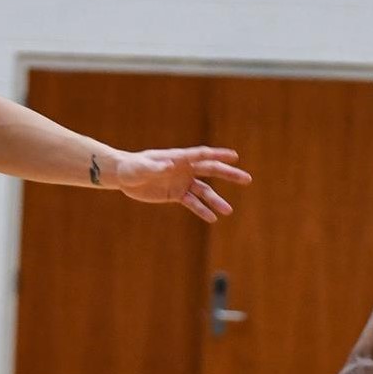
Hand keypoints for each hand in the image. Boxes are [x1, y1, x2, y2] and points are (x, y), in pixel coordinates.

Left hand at [112, 148, 251, 221]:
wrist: (125, 176)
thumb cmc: (133, 167)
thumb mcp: (143, 167)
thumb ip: (157, 167)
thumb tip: (170, 165)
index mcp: (179, 157)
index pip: (202, 155)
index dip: (218, 155)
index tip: (234, 156)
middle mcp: (185, 169)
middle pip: (211, 171)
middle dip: (229, 174)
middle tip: (247, 179)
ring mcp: (182, 182)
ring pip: (204, 191)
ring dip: (216, 200)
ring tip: (228, 210)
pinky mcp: (177, 194)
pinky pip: (193, 203)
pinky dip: (202, 210)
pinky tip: (212, 218)